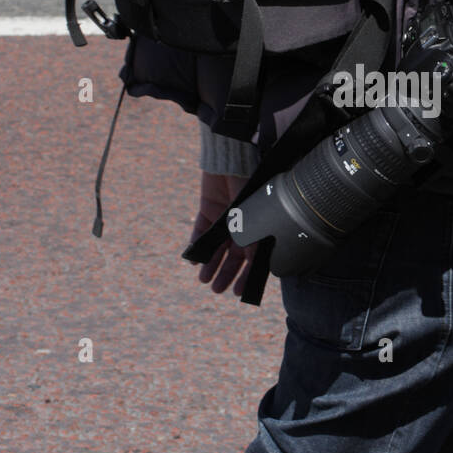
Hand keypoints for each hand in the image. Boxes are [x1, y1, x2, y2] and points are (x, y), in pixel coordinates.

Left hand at [189, 171, 256, 296]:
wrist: (230, 159)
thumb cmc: (248, 184)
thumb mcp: (252, 216)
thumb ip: (250, 238)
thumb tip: (252, 264)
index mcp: (259, 227)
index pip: (254, 258)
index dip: (248, 276)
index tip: (239, 293)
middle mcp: (242, 225)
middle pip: (233, 256)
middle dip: (226, 274)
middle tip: (217, 290)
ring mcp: (224, 219)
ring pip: (216, 248)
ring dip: (211, 264)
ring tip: (204, 280)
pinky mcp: (207, 211)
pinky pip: (201, 232)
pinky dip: (197, 246)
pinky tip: (193, 260)